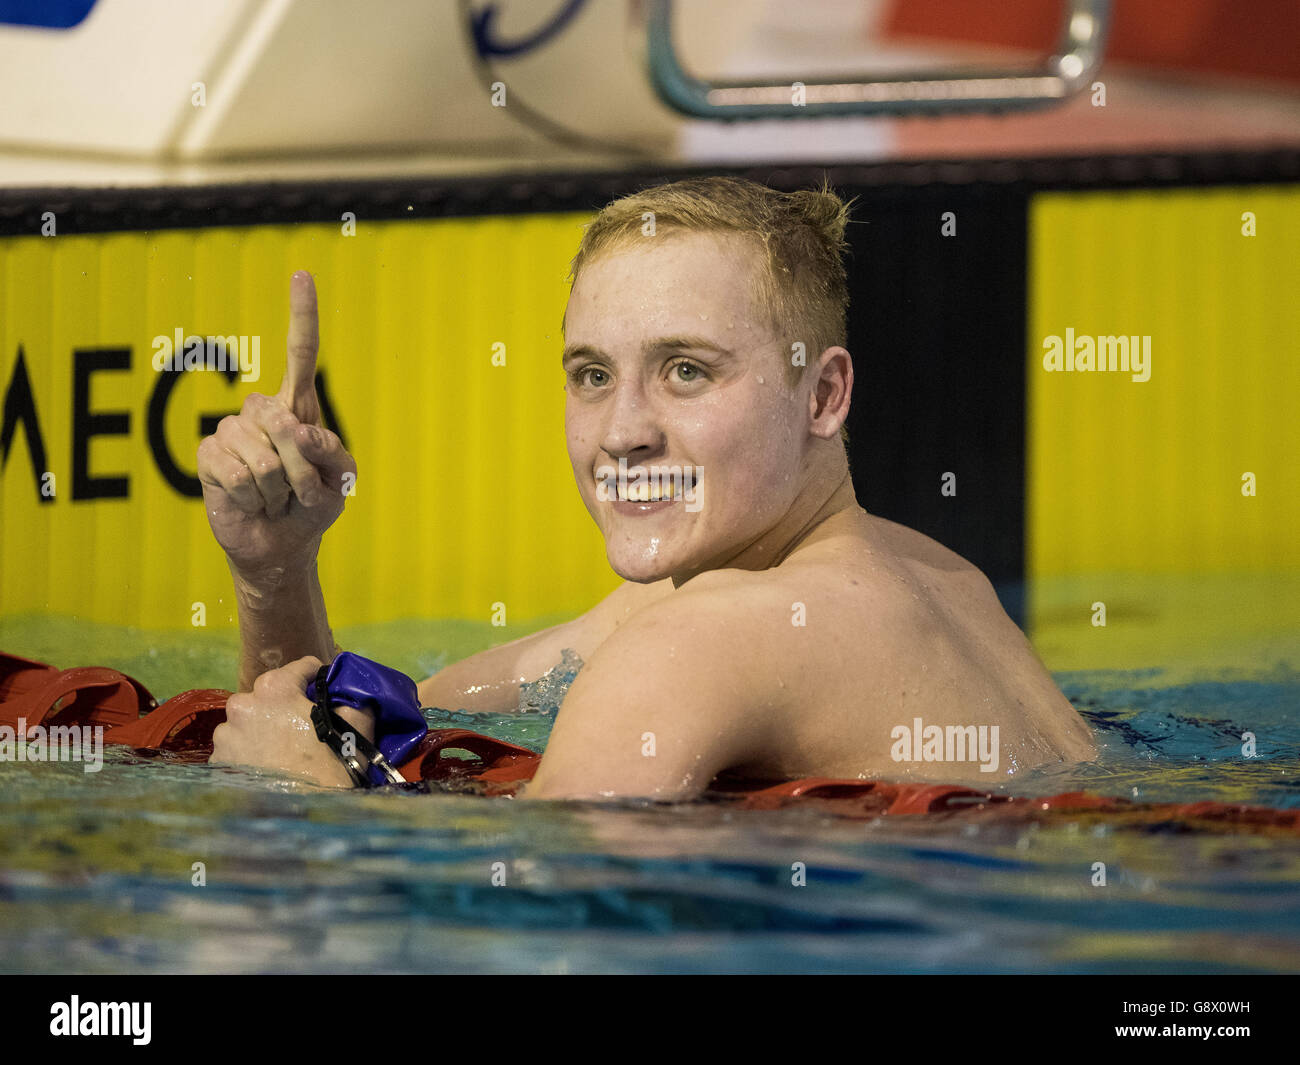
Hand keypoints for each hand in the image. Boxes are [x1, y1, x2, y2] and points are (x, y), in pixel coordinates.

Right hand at [197, 271, 356, 581]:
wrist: (280, 545)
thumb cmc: (314, 507)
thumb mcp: (340, 481)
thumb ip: (329, 452)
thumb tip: (292, 428)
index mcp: (299, 408)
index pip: (301, 353)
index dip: (302, 315)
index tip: (301, 273)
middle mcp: (263, 411)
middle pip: (281, 421)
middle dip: (299, 467)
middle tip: (298, 490)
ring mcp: (232, 430)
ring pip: (259, 453)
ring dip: (276, 488)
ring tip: (275, 498)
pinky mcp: (210, 455)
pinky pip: (235, 472)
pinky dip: (252, 497)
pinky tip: (253, 502)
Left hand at [211, 656, 375, 787]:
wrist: (303, 818)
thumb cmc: (332, 768)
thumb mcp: (355, 726)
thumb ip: (353, 696)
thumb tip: (351, 685)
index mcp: (275, 688)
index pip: (300, 667)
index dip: (317, 677)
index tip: (324, 691)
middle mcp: (242, 704)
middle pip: (268, 694)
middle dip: (284, 705)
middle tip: (302, 728)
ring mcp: (225, 735)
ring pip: (247, 722)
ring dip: (262, 730)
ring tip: (281, 752)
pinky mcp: (218, 762)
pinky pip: (236, 748)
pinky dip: (249, 753)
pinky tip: (267, 768)